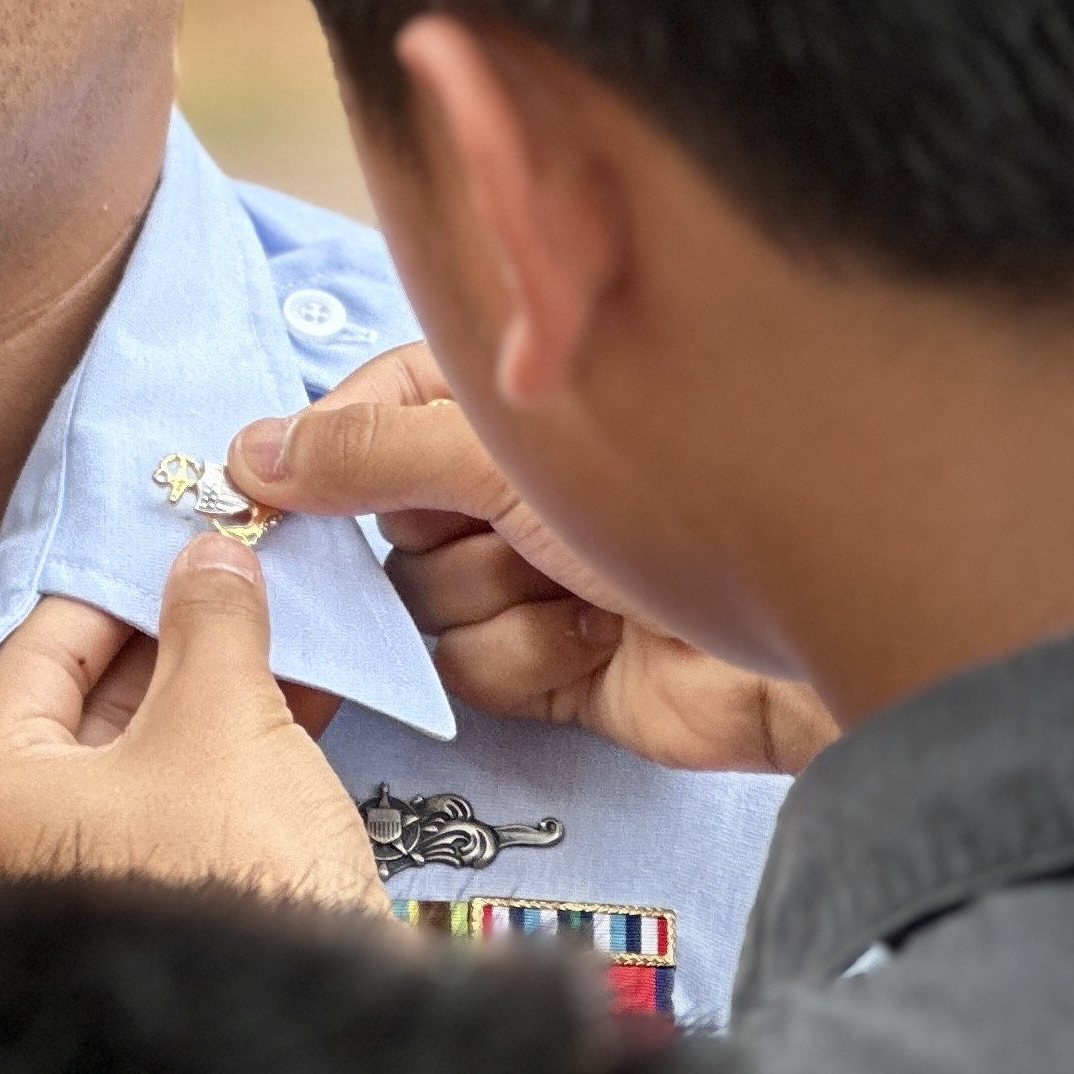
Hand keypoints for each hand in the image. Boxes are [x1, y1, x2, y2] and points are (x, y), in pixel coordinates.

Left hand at [0, 533, 390, 911]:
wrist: (318, 1037)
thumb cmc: (234, 868)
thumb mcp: (222, 718)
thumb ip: (210, 620)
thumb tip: (208, 551)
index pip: (35, 656)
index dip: (108, 589)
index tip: (167, 546)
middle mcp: (27, 843)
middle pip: (93, 704)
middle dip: (172, 636)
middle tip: (234, 577)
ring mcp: (98, 882)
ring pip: (153, 753)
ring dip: (219, 686)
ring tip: (283, 623)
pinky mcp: (171, 908)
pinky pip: (194, 801)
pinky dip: (243, 747)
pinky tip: (308, 696)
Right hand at [227, 344, 835, 775]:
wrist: (827, 624)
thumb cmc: (688, 492)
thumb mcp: (507, 449)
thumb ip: (368, 450)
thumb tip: (247, 450)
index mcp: (503, 399)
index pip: (362, 414)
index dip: (326, 456)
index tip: (281, 489)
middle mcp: (509, 484)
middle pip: (379, 524)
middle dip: (433, 540)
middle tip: (503, 533)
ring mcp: (531, 576)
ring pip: (418, 607)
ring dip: (491, 605)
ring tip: (582, 589)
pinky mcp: (553, 669)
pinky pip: (469, 674)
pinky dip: (524, 663)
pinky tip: (600, 643)